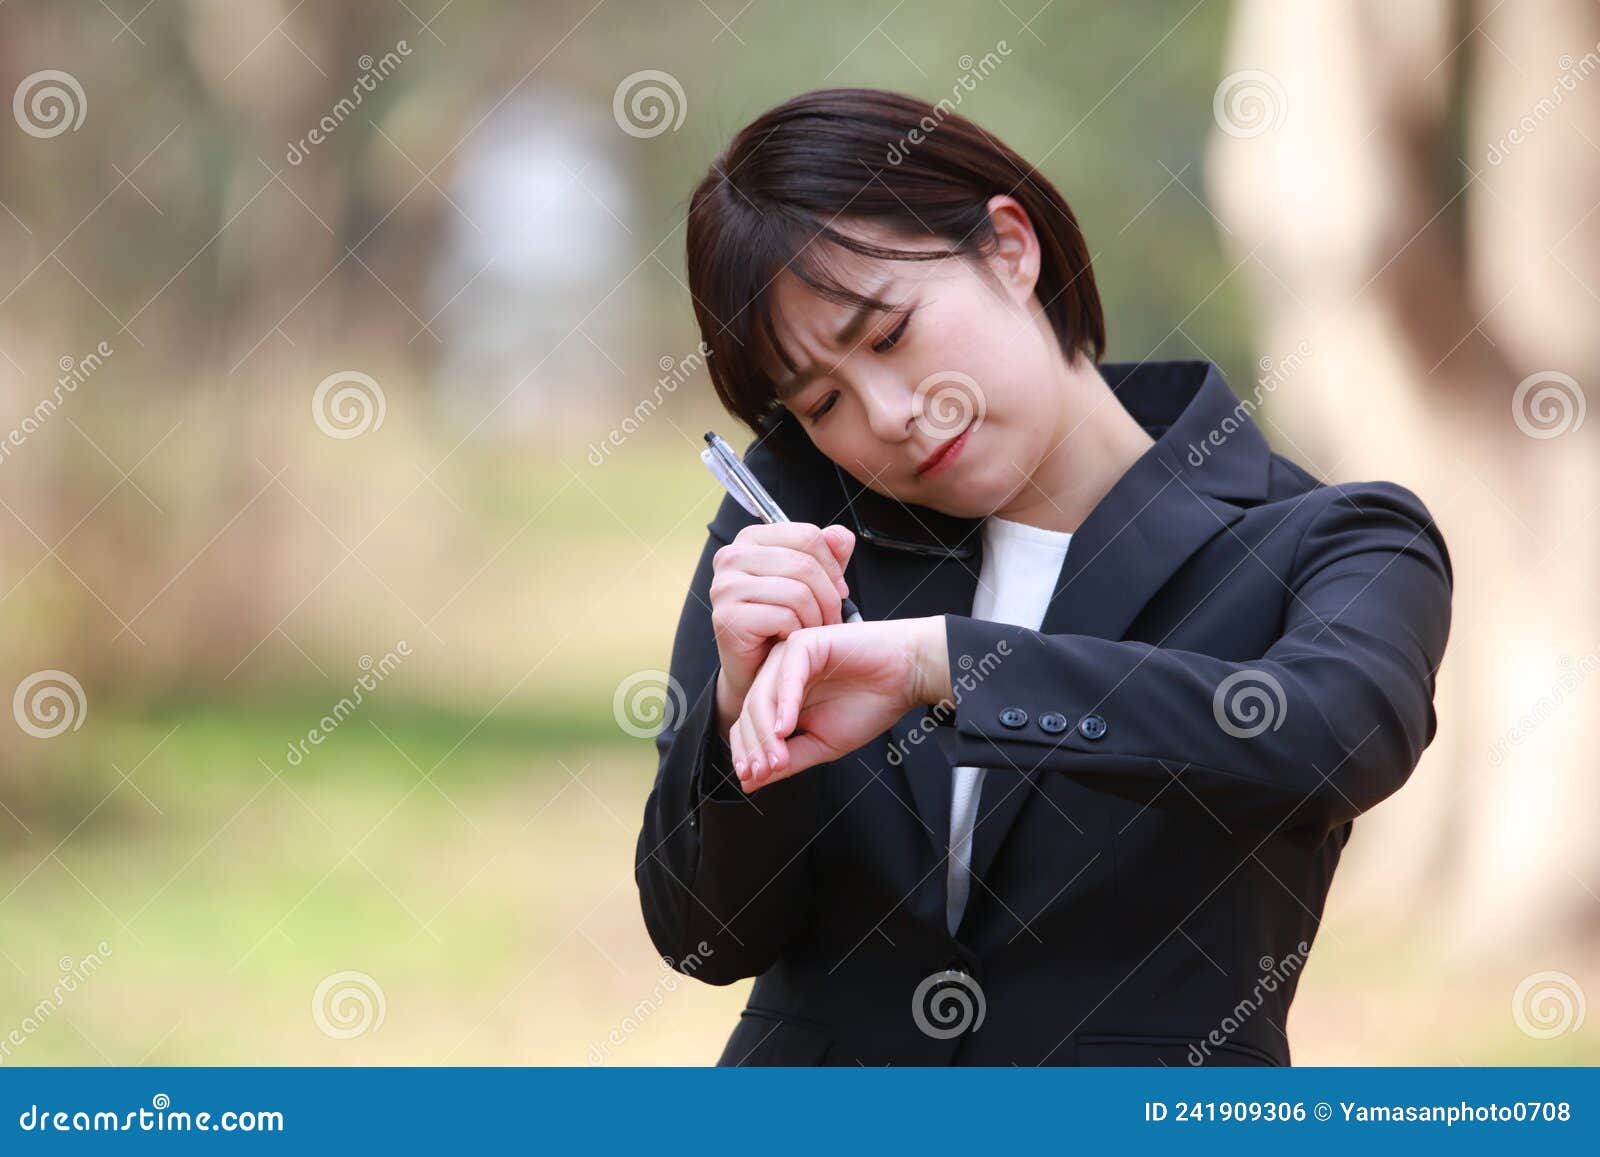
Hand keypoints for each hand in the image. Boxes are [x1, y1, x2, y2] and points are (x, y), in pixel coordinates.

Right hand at [709, 522, 855, 731]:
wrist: (758, 667)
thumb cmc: (785, 620)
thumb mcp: (814, 581)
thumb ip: (830, 553)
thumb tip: (840, 536)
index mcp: (751, 539)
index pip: (807, 536)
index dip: (833, 566)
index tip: (839, 590)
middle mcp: (731, 556)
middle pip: (804, 565)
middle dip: (829, 597)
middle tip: (833, 618)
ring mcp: (725, 586)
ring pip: (798, 592)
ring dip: (816, 618)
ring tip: (813, 630)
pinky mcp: (727, 617)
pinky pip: (784, 618)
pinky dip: (798, 633)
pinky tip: (791, 640)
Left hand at [728, 617, 944, 791]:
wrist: (908, 676)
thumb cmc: (871, 703)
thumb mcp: (824, 743)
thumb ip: (789, 759)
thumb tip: (751, 781)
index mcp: (779, 696)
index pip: (748, 724)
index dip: (745, 752)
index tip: (751, 779)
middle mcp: (777, 675)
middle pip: (748, 712)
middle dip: (754, 747)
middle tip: (764, 772)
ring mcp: (788, 656)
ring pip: (761, 696)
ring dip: (765, 732)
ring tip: (778, 759)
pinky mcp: (804, 643)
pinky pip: (787, 675)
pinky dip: (785, 704)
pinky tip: (786, 728)